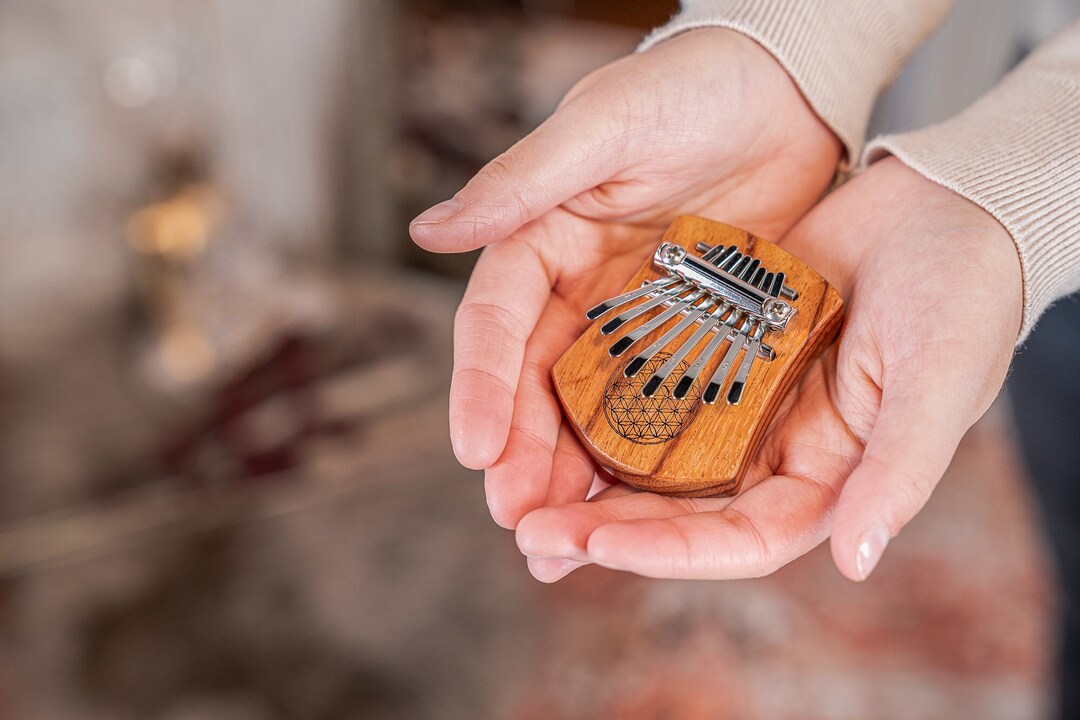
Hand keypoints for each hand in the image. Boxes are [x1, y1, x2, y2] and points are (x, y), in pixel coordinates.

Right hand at [410, 29, 841, 532]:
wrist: (783, 89)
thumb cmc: (687, 87)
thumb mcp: (604, 126)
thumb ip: (524, 183)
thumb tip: (428, 231)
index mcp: (538, 241)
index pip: (494, 323)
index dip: (481, 387)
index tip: (476, 450)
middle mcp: (573, 291)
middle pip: (534, 386)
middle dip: (521, 454)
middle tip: (518, 520)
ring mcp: (628, 323)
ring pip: (587, 412)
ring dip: (569, 476)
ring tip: (559, 543)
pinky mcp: (686, 341)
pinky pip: (657, 409)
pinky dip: (639, 461)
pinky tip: (632, 512)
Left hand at [516, 158, 1021, 581]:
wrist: (942, 205)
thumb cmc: (964, 296)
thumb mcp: (939, 382)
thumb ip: (899, 470)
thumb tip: (855, 558)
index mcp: (827, 477)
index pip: (742, 539)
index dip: (672, 550)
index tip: (598, 543)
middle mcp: (773, 450)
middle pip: (681, 511)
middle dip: (607, 529)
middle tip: (530, 537)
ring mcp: (739, 401)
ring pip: (651, 457)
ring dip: (587, 477)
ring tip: (515, 492)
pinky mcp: (712, 349)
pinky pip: (647, 384)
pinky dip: (603, 404)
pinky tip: (545, 410)